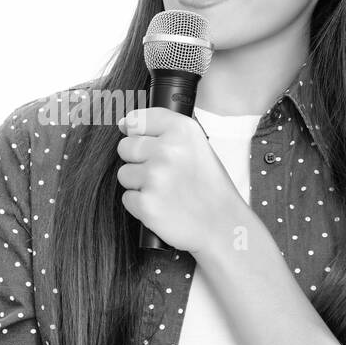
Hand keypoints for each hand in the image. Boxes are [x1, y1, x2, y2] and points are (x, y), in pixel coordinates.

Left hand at [115, 107, 248, 254]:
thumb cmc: (210, 185)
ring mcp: (155, 177)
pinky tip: (163, 205)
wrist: (223, 223)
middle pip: (125, 147)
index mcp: (182, 130)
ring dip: (139, 184)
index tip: (146, 142)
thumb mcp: (197, 144)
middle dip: (138, 161)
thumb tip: (123, 124)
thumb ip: (163, 130)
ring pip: (124, 173)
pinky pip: (128, 198)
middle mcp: (167, 150)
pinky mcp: (146, 203)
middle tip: (163, 173)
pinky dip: (142, 204)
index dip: (138, 133)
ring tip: (165, 191)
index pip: (136, 120)